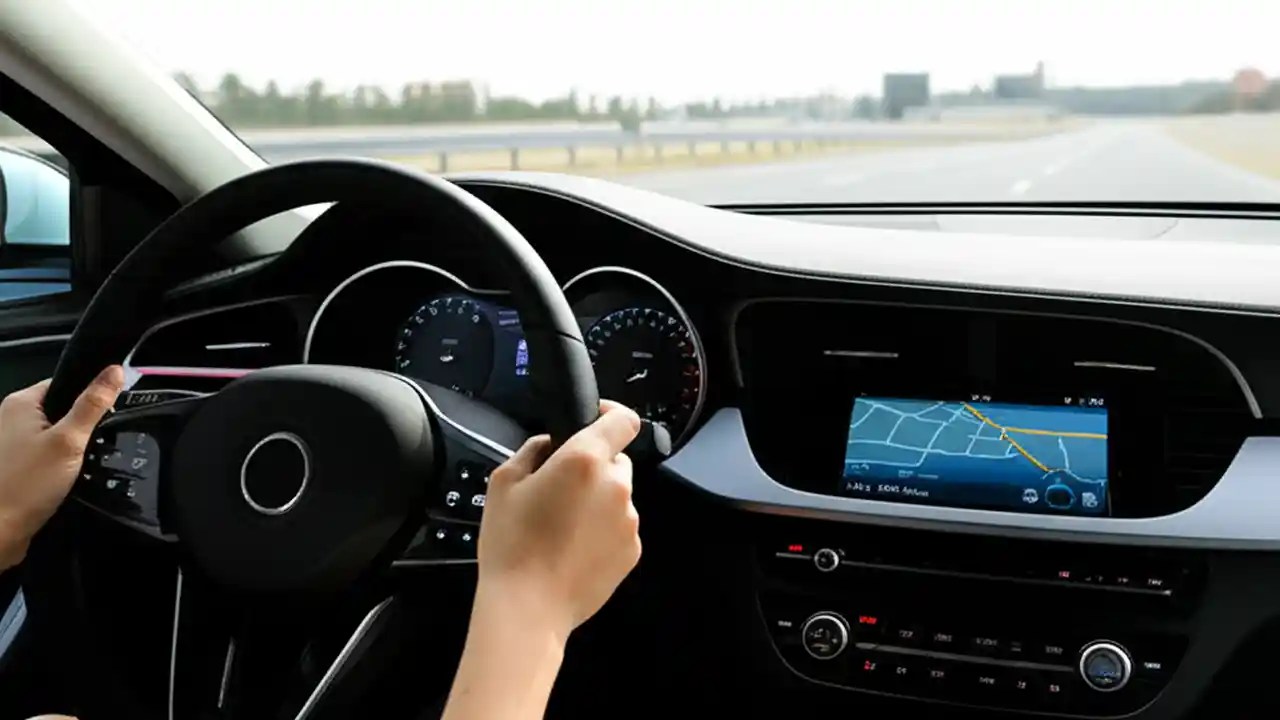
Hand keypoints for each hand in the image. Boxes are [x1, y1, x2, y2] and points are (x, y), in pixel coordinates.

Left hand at [0, 366, 124, 569]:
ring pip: (55, 436)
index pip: (65, 383)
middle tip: (97, 444)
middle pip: (61, 411)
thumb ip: (94, 404)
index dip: (90, 395)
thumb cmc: (26, 484)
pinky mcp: (14, 468)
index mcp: (20, 403)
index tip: (109, 415)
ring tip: (83, 464)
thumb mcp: (69, 441)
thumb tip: (115, 370)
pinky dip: (60, 466)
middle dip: (82, 428)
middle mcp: (10, 419)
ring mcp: (11, 445)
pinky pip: (46, 457)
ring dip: (72, 449)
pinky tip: (68, 479)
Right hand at [442, 401, 640, 719]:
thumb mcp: (504, 483)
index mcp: (584, 461)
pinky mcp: (632, 550)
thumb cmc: (511, 546)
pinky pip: (619, 527)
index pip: (623, 420)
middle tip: (560, 488)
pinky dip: (602, 530)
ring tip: (562, 526)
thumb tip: (548, 445)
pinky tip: (572, 547)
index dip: (611, 413)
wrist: (528, 607)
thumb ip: (532, 450)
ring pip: (618, 496)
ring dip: (598, 501)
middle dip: (594, 467)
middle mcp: (615, 487)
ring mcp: (628, 521)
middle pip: (617, 460)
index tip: (597, 418)